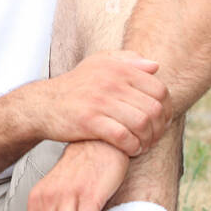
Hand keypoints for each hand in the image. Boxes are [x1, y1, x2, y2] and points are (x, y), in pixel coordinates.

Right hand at [35, 50, 170, 156]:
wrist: (42, 104)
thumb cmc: (75, 86)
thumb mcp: (98, 63)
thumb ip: (127, 61)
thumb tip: (155, 66)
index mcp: (118, 69)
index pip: (159, 90)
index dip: (167, 109)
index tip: (161, 122)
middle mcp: (112, 83)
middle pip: (154, 109)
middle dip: (159, 128)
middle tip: (153, 138)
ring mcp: (100, 102)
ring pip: (142, 124)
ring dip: (147, 140)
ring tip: (142, 145)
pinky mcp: (90, 121)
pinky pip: (123, 137)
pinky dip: (132, 147)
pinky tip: (130, 150)